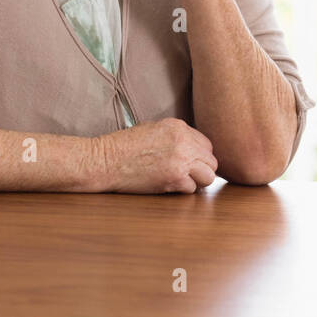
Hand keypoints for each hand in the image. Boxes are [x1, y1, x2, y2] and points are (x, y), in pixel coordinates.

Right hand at [93, 118, 217, 193]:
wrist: (105, 160)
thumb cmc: (123, 146)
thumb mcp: (153, 128)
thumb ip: (176, 136)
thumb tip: (193, 148)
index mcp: (179, 126)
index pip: (206, 144)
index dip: (200, 156)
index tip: (191, 163)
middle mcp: (184, 142)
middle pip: (212, 161)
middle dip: (202, 169)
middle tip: (188, 175)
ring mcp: (181, 160)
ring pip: (208, 177)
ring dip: (197, 181)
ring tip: (182, 181)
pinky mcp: (174, 178)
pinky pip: (192, 189)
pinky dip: (182, 190)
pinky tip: (168, 186)